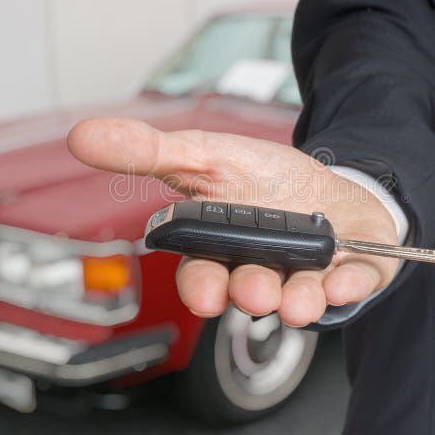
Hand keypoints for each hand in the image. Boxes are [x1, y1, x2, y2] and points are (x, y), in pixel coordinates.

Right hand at [67, 118, 399, 326]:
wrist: (330, 180)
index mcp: (223, 250)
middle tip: (256, 291)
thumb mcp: (207, 154)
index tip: (205, 294)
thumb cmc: (265, 178)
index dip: (202, 287)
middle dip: (250, 293)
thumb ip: (149, 152)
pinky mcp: (353, 273)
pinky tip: (347, 275)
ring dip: (298, 300)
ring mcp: (309, 277)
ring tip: (300, 295)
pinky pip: (355, 284)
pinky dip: (352, 282)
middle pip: (249, 291)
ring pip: (299, 298)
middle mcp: (263, 271)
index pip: (203, 276)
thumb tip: (80, 135)